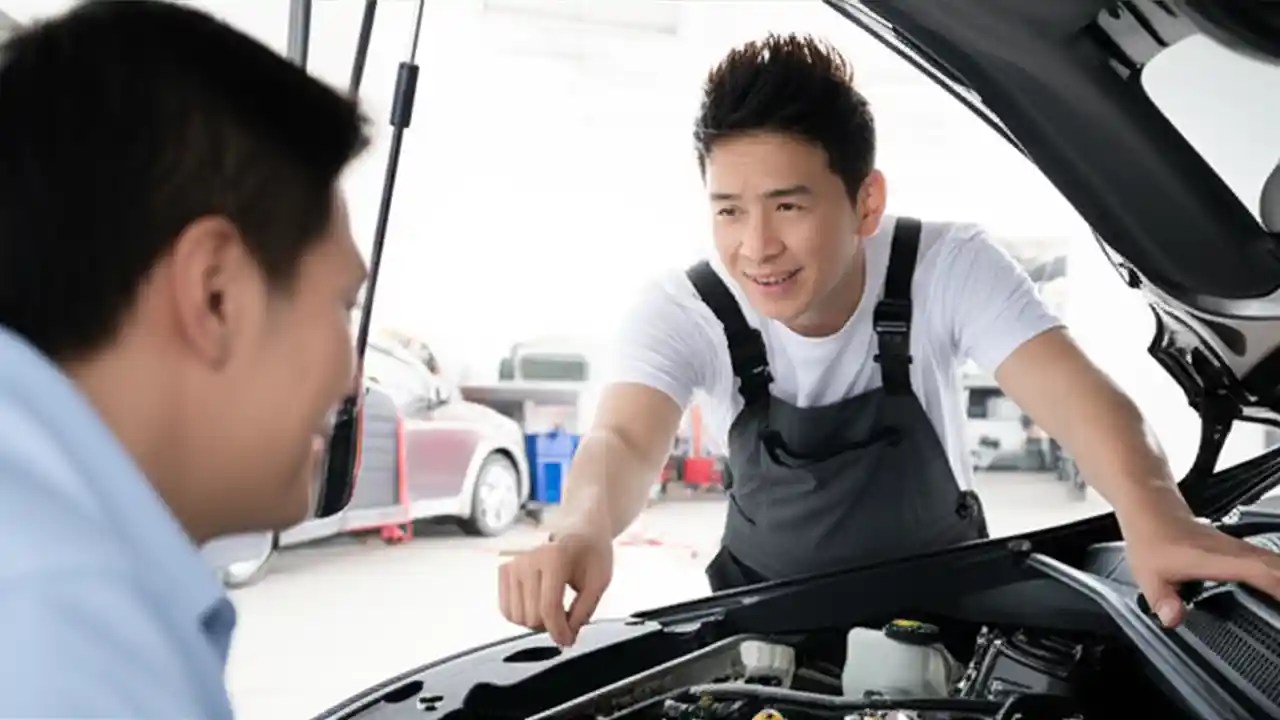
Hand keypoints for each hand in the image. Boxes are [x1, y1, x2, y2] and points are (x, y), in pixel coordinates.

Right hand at [498, 531, 612, 645]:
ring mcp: (513, 564)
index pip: (549, 608)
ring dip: (536, 623)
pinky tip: (538, 607)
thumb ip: (583, 611)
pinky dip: (522, 616)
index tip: (568, 640)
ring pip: (516, 617)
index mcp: (554, 558)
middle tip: (566, 620)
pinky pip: (506, 609)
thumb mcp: (599, 582)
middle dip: (551, 627)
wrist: (578, 530)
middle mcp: (528, 560)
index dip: (559, 631)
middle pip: (532, 616)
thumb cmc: (591, 553)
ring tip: (553, 611)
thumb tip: (567, 636)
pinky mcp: (505, 570)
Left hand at [1122, 513, 1279, 627]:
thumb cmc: (1153, 540)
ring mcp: (1243, 550)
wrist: (1153, 511)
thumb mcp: (1149, 575)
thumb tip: (1173, 620)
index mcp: (1220, 559)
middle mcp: (1238, 553)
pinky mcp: (1243, 552)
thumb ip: (1163, 600)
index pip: (1265, 574)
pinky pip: (1274, 565)